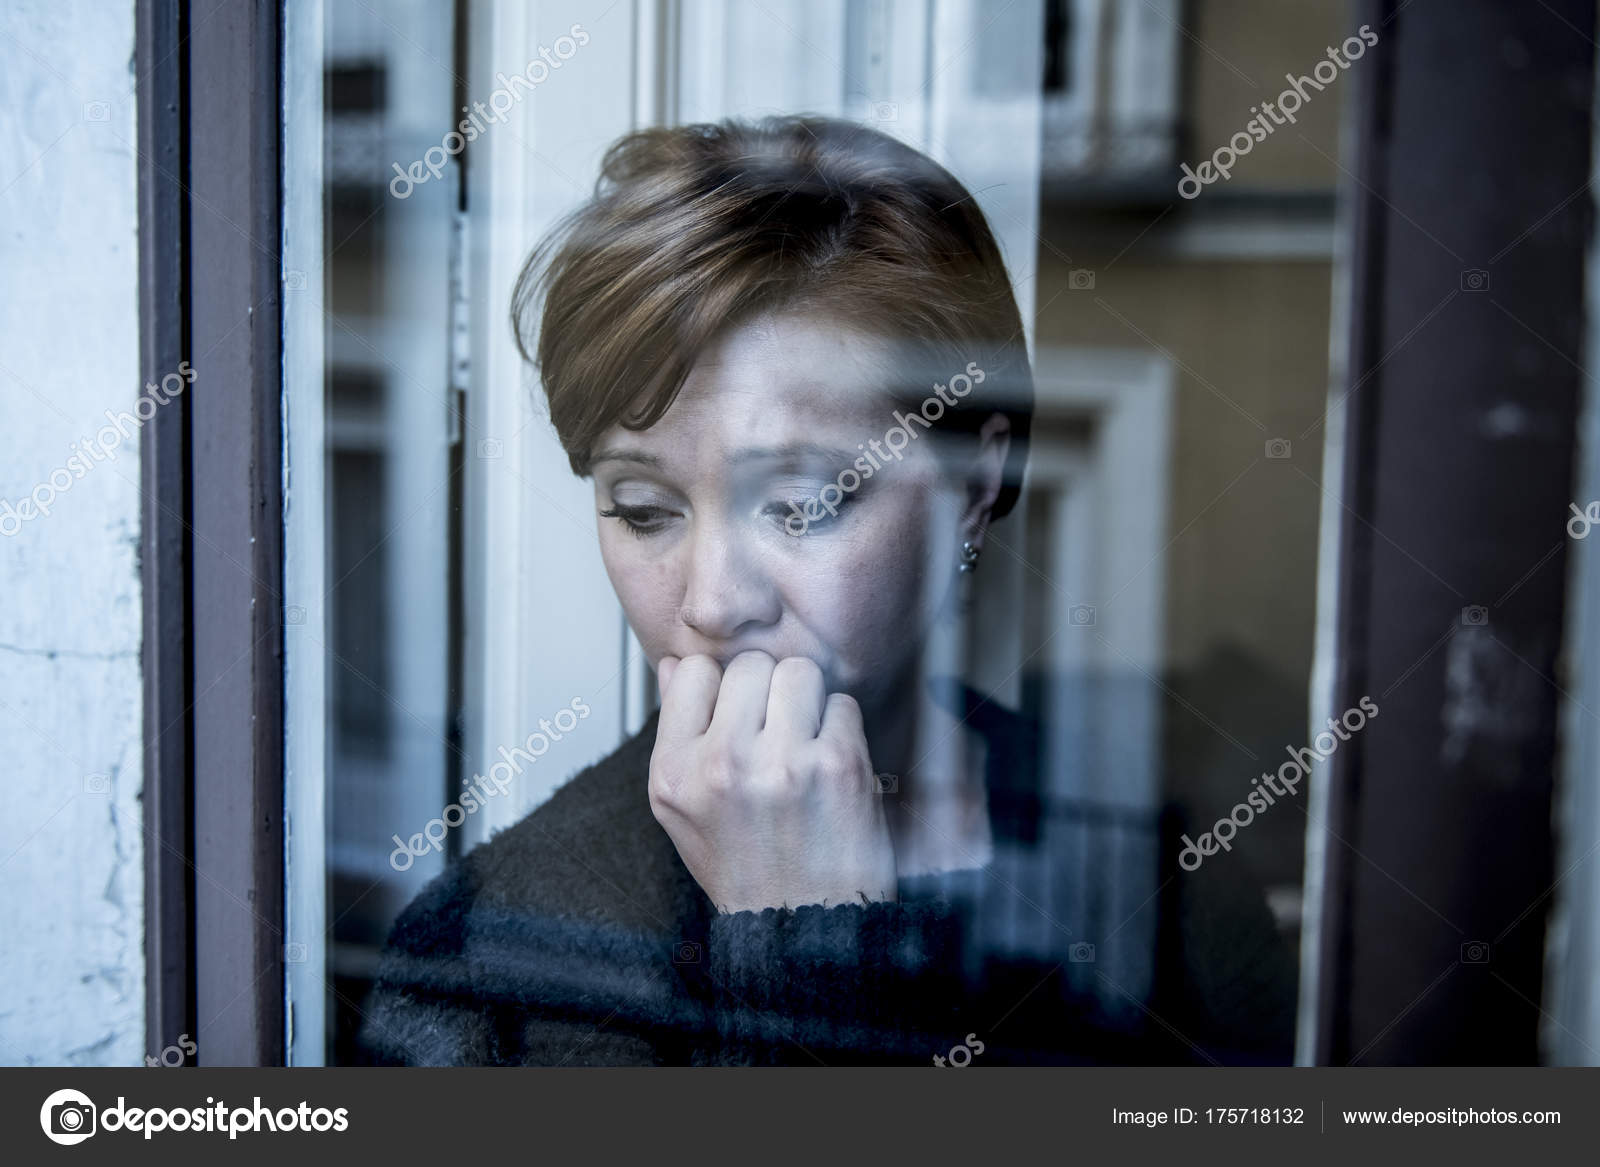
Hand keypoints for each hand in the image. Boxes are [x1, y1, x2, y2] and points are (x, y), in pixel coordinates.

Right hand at [648, 650, 897, 913]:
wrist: (805, 926)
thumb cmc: (746, 867)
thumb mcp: (684, 809)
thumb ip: (676, 731)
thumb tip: (676, 665)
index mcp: (675, 773)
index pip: (695, 670)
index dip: (720, 689)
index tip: (734, 717)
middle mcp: (723, 765)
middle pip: (751, 664)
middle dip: (768, 690)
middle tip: (775, 731)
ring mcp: (782, 764)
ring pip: (799, 672)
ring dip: (807, 701)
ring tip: (802, 742)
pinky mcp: (837, 766)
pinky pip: (842, 704)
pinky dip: (841, 729)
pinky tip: (829, 766)